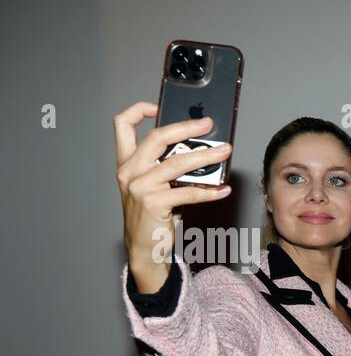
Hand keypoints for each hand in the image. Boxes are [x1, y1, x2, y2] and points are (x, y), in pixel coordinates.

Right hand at [115, 102, 232, 287]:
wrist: (144, 249)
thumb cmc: (152, 216)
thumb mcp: (153, 186)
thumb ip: (167, 168)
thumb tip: (201, 152)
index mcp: (126, 163)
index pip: (121, 125)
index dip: (139, 110)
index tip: (160, 106)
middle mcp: (129, 172)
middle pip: (157, 137)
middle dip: (185, 127)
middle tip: (208, 125)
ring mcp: (140, 187)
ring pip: (177, 163)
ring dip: (206, 156)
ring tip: (225, 152)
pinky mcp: (154, 204)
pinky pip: (189, 193)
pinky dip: (210, 191)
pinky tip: (224, 189)